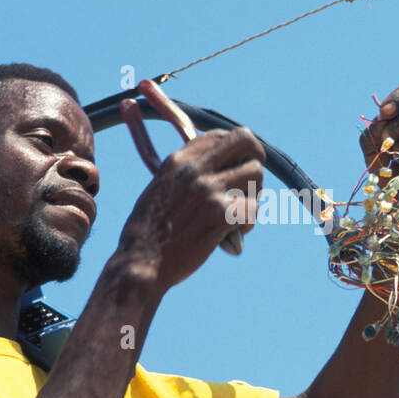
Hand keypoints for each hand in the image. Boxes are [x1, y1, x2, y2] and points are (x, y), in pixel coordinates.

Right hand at [118, 127, 265, 292]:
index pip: (220, 135)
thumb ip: (184, 175)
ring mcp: (209, 190)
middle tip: (251, 184)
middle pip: (246, 143)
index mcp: (178, 160)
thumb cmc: (148, 232)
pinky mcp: (221, 215)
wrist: (141, 262)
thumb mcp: (159, 189)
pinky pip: (254, 208)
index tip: (235, 167)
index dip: (235, 149)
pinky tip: (235, 233)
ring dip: (254, 195)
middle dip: (255, 160)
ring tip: (239, 215)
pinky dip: (249, 223)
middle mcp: (195, 170)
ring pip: (256, 175)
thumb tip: (213, 170)